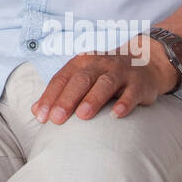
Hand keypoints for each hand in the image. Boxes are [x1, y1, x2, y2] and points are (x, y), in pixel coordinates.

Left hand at [31, 40, 176, 123]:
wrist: (145, 61)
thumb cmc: (105, 75)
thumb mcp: (82, 77)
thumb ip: (60, 92)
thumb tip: (36, 112)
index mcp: (81, 62)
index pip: (62, 79)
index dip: (50, 97)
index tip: (41, 117)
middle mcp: (99, 64)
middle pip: (81, 80)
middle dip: (67, 99)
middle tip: (57, 119)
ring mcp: (120, 72)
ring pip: (105, 83)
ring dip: (93, 99)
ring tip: (82, 116)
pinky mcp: (139, 83)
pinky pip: (132, 92)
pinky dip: (124, 103)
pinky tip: (116, 115)